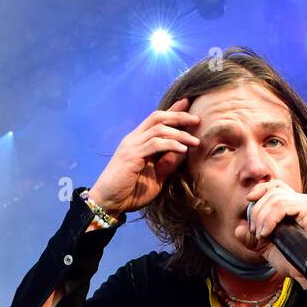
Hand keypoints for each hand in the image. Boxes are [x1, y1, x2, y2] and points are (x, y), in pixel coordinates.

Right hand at [89, 97, 200, 215]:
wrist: (109, 203)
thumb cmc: (130, 192)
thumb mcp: (156, 178)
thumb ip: (168, 164)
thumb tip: (184, 152)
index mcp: (139, 142)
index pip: (156, 120)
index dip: (173, 111)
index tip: (188, 104)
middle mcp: (134, 139)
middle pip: (158, 117)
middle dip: (179, 116)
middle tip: (197, 120)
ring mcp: (132, 146)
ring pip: (158, 129)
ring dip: (179, 134)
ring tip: (195, 142)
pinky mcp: (132, 156)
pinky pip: (154, 144)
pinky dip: (170, 145)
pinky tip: (183, 150)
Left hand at [233, 180, 306, 281]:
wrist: (304, 274)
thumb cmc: (289, 260)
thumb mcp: (265, 247)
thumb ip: (250, 238)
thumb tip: (238, 229)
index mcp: (296, 204)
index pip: (276, 185)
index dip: (261, 189)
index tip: (249, 200)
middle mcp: (304, 200)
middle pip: (273, 192)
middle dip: (257, 212)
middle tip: (255, 232)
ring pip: (276, 198)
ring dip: (262, 217)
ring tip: (261, 235)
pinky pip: (283, 206)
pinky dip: (270, 219)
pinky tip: (267, 233)